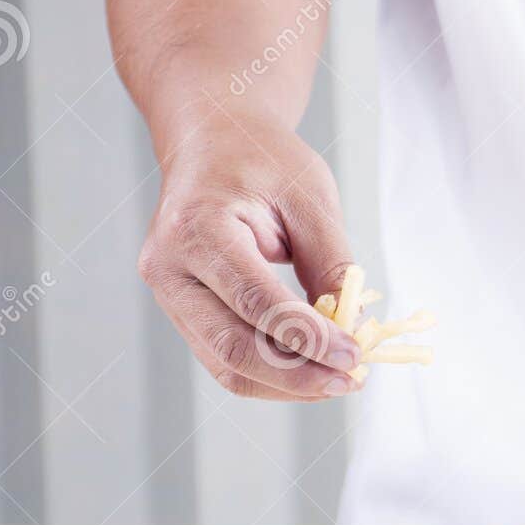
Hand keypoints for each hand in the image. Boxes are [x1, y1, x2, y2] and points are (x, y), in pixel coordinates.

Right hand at [137, 107, 360, 400]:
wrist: (211, 140)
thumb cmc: (262, 159)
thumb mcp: (310, 196)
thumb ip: (330, 261)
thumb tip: (351, 328)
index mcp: (197, 227)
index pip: (255, 301)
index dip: (308, 337)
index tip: (355, 356)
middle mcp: (169, 267)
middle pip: (231, 347)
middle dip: (297, 376)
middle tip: (350, 380)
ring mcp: (169, 293)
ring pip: (226, 365)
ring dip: (286, 385)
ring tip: (338, 380)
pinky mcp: (182, 310)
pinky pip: (225, 358)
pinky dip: (272, 374)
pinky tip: (313, 370)